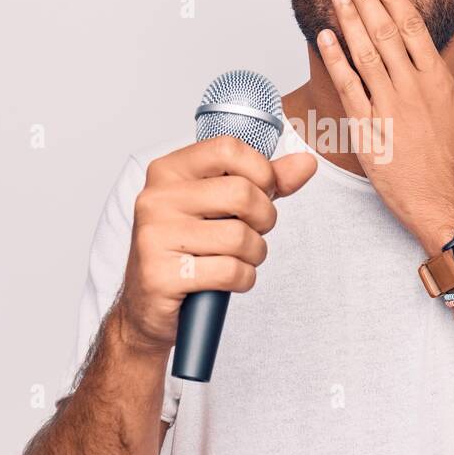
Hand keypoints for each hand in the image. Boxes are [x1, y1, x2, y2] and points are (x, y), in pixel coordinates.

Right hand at [112, 136, 316, 352]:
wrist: (147, 305)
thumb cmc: (189, 250)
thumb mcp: (223, 207)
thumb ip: (264, 183)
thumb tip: (306, 163)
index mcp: (168, 171)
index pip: (228, 149)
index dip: (260, 172)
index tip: (262, 192)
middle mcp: (156, 198)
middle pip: (241, 193)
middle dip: (264, 219)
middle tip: (253, 232)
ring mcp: (155, 237)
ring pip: (240, 237)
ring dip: (254, 254)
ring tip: (237, 258)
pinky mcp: (161, 275)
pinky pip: (230, 272)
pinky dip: (242, 280)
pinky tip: (227, 280)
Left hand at [316, 0, 453, 254]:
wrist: (446, 205)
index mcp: (439, 81)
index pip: (413, 28)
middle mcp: (412, 89)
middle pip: (385, 32)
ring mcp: (388, 108)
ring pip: (364, 54)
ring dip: (348, 20)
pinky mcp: (368, 129)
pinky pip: (348, 88)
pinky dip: (336, 60)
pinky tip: (325, 38)